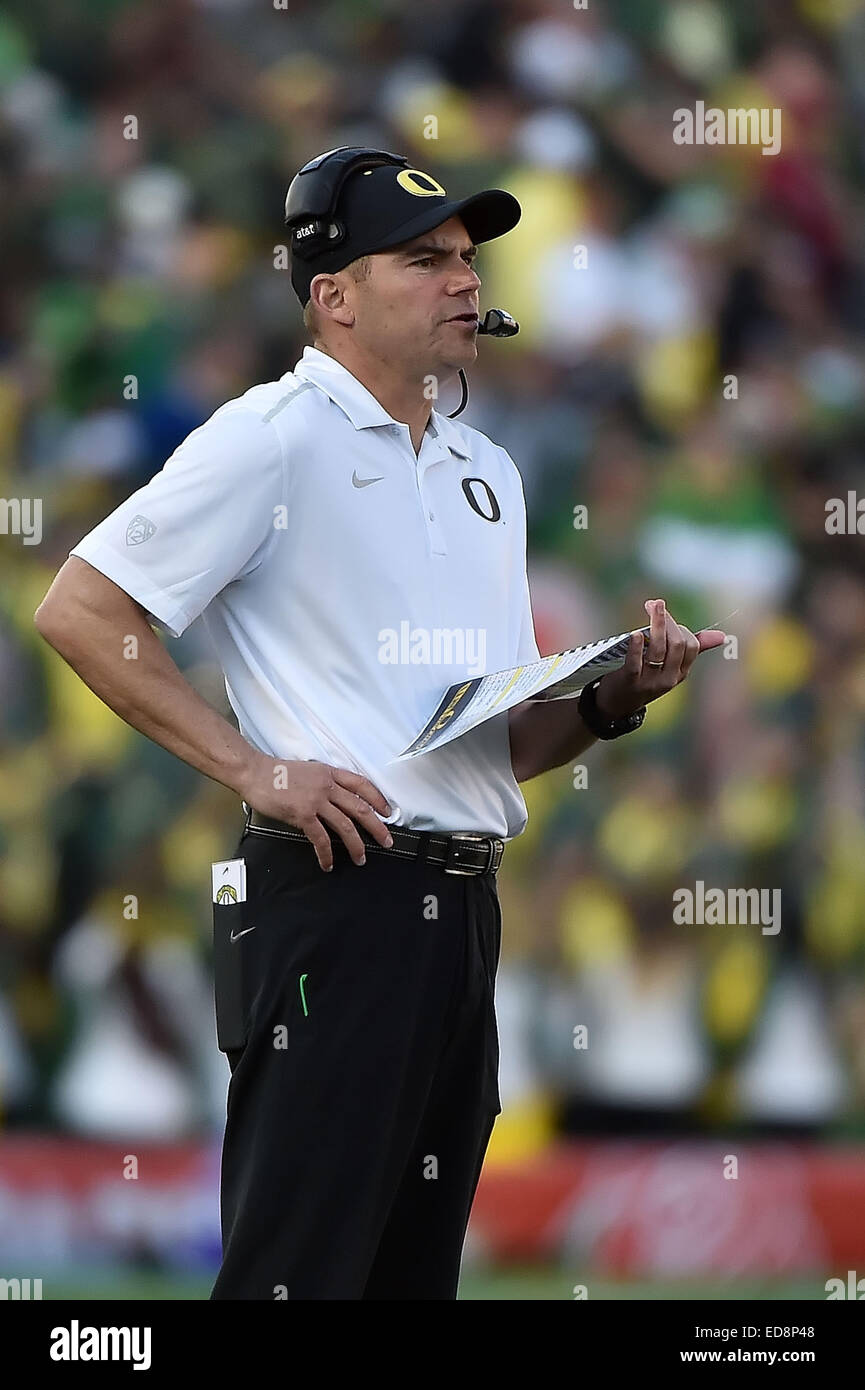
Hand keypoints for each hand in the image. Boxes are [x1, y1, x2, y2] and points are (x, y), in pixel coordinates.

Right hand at [238, 752, 392, 870]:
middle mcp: (327, 786)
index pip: (362, 785)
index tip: (387, 811)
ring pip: (345, 826)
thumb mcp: (308, 770)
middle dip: (377, 827)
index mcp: (329, 773)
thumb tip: (333, 798)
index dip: (378, 799)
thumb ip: (323, 782)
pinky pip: (321, 838)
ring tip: (361, 858)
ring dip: (356, 845)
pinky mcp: (303, 814)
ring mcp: (316, 800)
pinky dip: (326, 853)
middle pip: (360, 808)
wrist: (255, 773)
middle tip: (387, 840)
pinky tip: (328, 863)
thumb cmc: (276, 773)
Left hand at [594, 598, 725, 720]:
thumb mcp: (669, 667)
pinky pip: (636, 663)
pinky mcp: (630, 682)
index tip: (665, 614)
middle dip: (668, 621)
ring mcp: (650, 681)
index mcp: (680, 672)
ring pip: (659, 650)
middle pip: (676, 645)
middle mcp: (669, 678)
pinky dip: (636, 647)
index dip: (680, 627)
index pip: (691, 646)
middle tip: (655, 604)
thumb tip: (722, 636)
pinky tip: (636, 634)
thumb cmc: (644, 678)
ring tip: (651, 606)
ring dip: (656, 624)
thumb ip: (692, 649)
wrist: (617, 705)